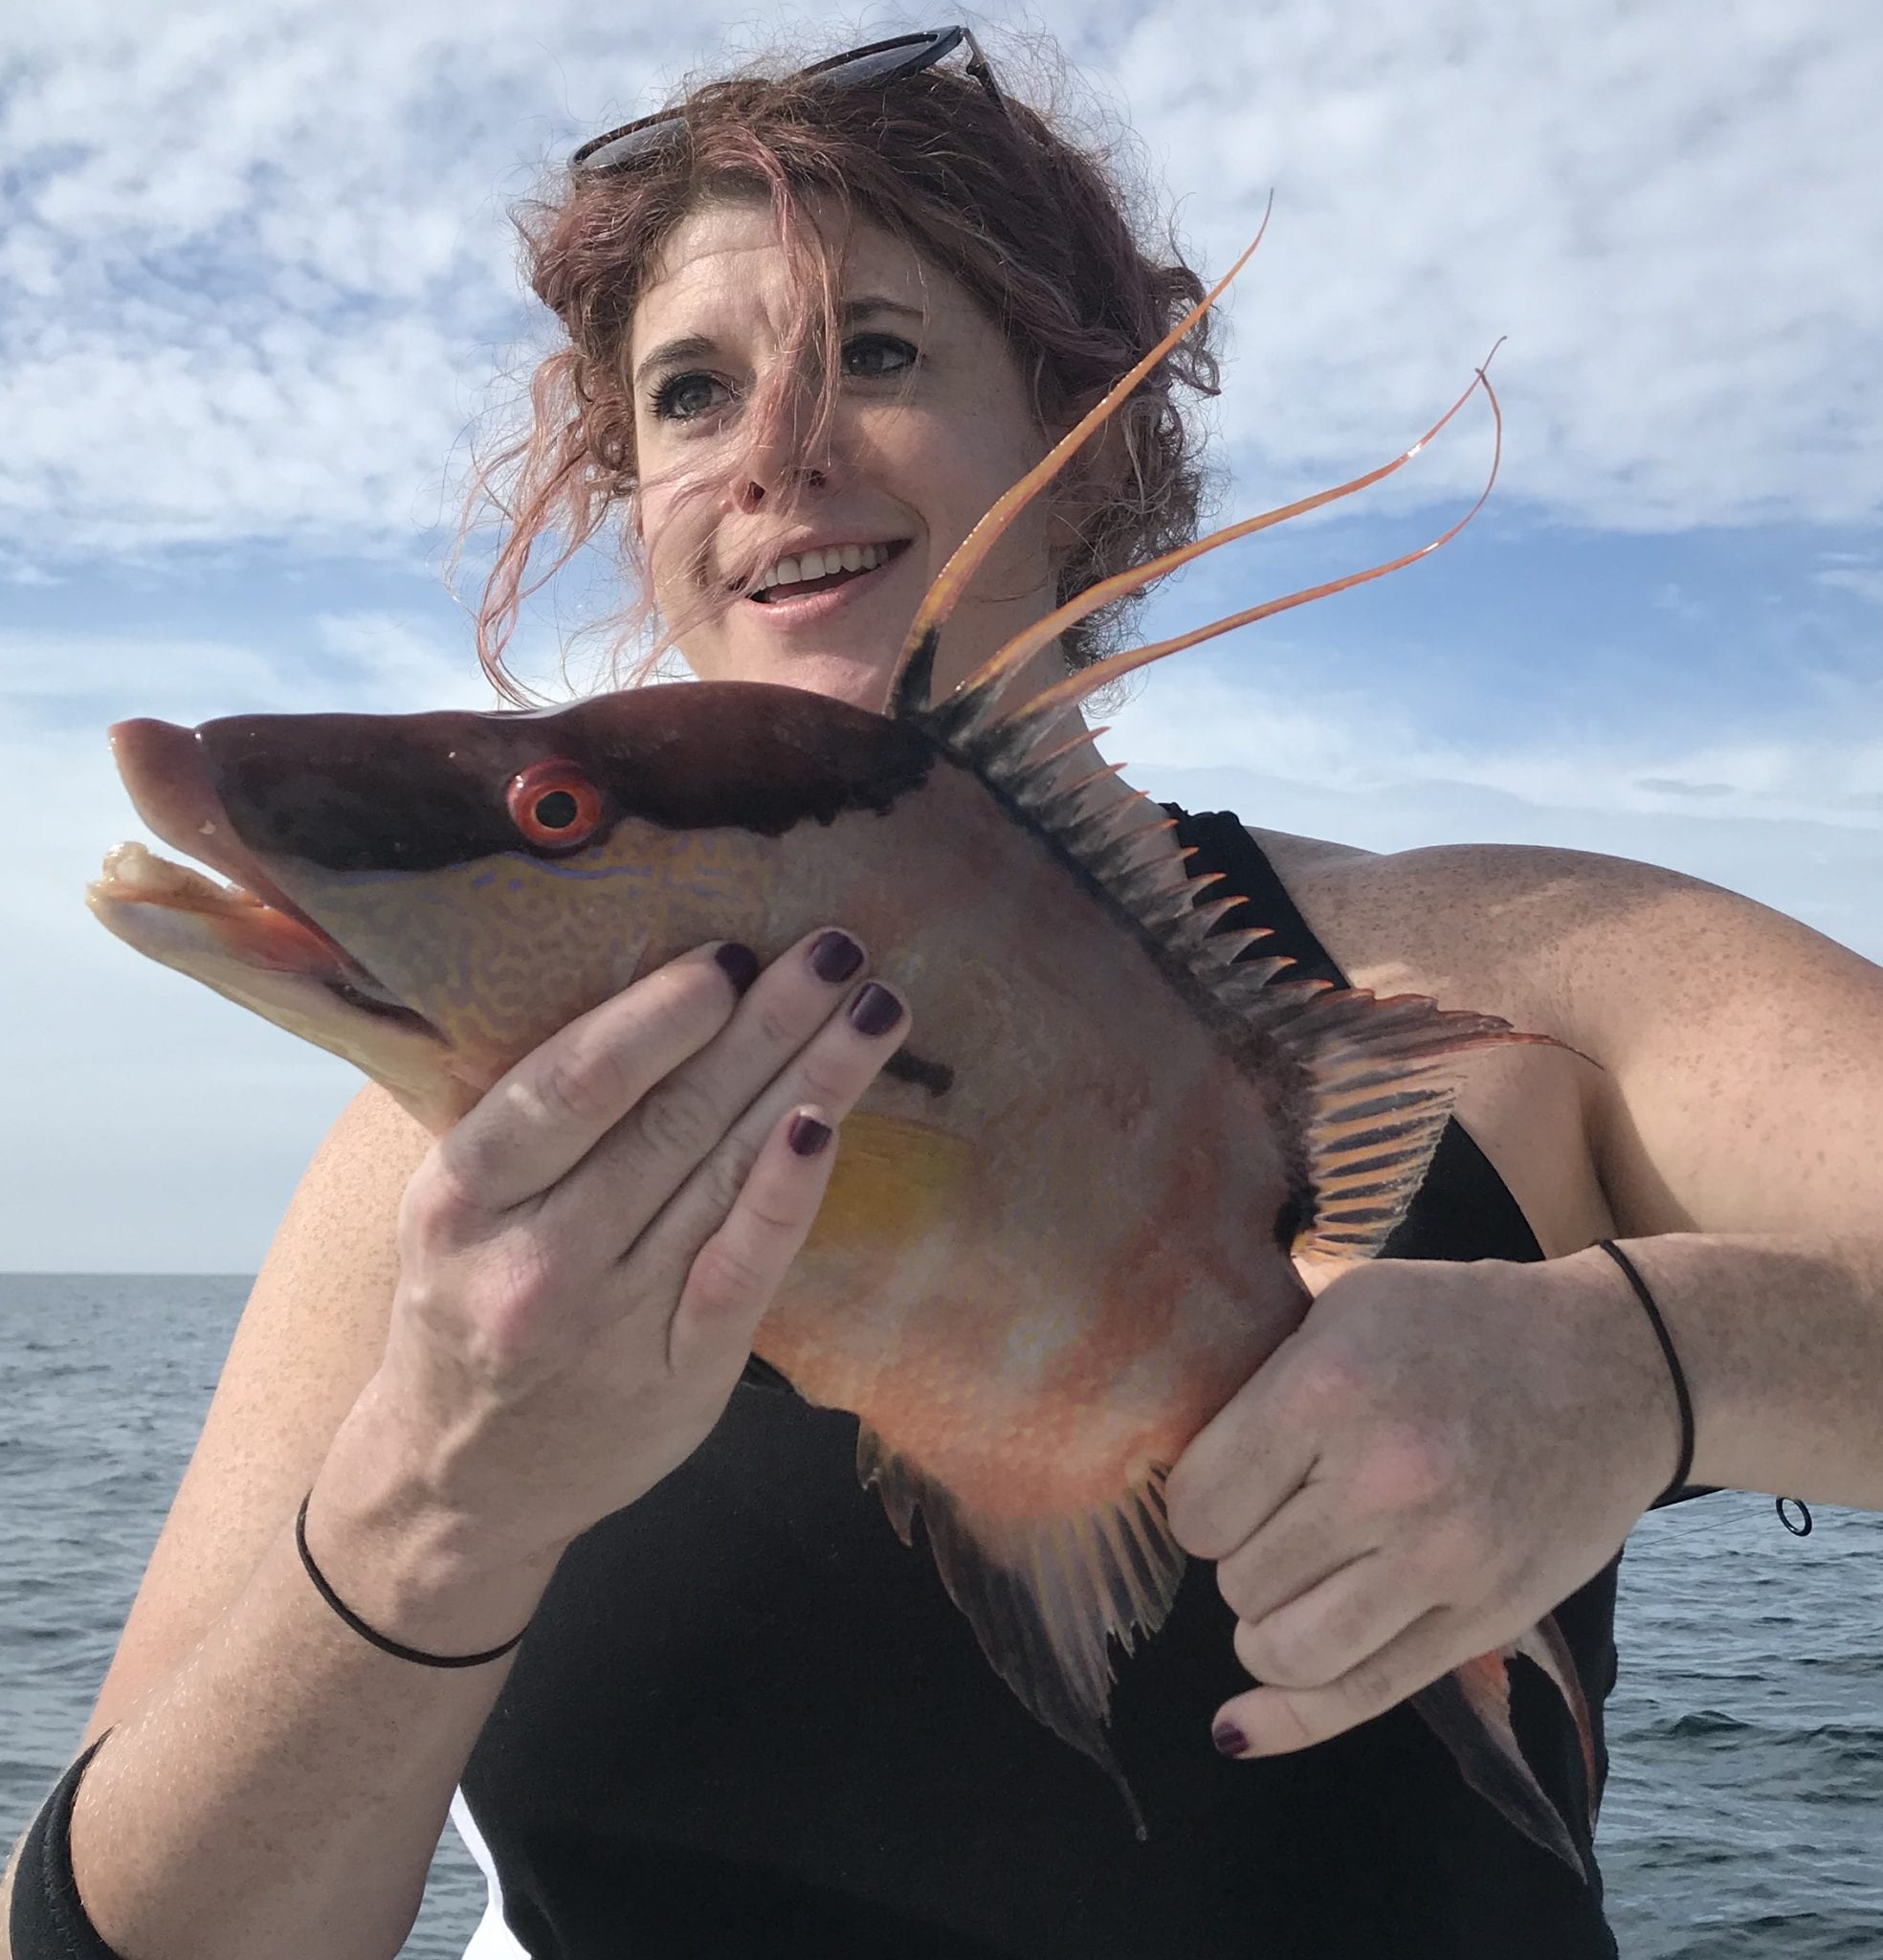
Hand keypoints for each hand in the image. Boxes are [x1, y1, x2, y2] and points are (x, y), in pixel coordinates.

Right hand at [312, 927, 907, 1628]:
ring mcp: (611, 1322)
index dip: (659, 1013)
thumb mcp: (454, 1207)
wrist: (460, 1483)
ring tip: (874, 1012)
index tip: (733, 953)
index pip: (571, 1084)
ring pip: (721, 1176)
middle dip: (766, 1022)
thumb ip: (533, 1118)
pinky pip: (742, 1271)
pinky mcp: (679, 1377)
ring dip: (811, 1082)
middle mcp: (535, 1256)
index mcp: (462, 1196)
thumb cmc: (468, 1305)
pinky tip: (828, 1123)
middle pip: (671, 1116)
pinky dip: (788, 1194)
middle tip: (837, 950)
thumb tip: (659, 990)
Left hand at [1163, 1250, 1680, 1757]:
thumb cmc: (1464, 1324)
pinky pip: (1362, 1694)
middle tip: (1280, 1518)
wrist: (1618, 1365)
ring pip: (1284, 1649)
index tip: (1227, 1485)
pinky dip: (1288, 1721)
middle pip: (1236, 1578)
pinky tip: (1239, 1730)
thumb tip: (1171, 1458)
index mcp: (1329, 1390)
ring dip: (1266, 1628)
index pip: (1197, 1505)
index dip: (1197, 1503)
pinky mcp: (1484, 1616)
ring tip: (1290, 1586)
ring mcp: (1440, 1559)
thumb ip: (1264, 1379)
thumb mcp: (1349, 1305)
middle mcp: (1382, 1481)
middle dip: (1239, 1556)